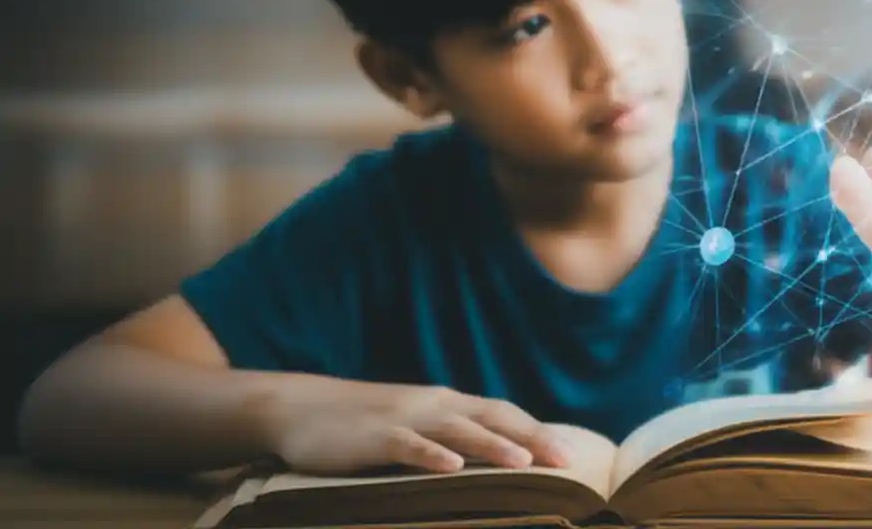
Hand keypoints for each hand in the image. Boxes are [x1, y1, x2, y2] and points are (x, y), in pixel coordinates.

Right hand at [263, 377, 572, 474]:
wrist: (299, 408)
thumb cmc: (363, 425)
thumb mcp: (414, 427)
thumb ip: (450, 440)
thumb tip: (494, 463)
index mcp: (447, 404)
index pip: (503, 413)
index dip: (537, 431)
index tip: (571, 453)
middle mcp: (434, 405)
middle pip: (492, 418)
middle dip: (532, 438)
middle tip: (566, 461)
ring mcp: (404, 418)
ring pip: (457, 430)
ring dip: (491, 446)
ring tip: (523, 463)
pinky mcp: (373, 436)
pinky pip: (407, 444)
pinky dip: (430, 455)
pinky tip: (450, 468)